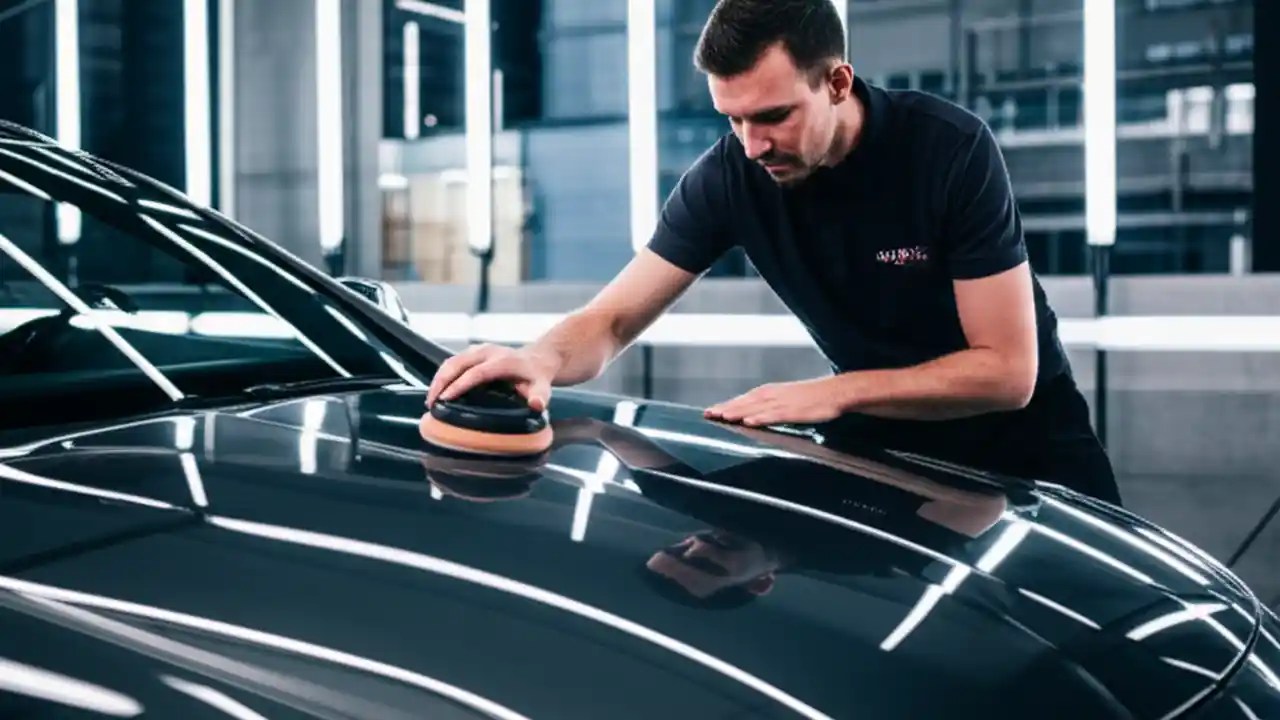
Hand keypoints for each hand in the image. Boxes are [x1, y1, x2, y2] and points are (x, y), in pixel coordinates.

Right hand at [426, 343, 555, 411]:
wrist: (538, 358)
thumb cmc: (537, 376)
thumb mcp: (543, 387)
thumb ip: (540, 396)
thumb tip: (536, 405)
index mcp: (502, 361)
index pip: (476, 373)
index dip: (459, 385)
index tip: (445, 399)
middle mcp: (488, 352)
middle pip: (457, 363)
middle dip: (441, 382)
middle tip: (431, 402)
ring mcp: (479, 350)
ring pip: (452, 361)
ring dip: (439, 378)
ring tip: (431, 399)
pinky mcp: (473, 352)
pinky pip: (453, 362)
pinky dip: (443, 375)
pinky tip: (438, 390)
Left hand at [704, 378, 845, 426]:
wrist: (837, 392)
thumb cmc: (815, 398)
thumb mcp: (790, 399)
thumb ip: (773, 406)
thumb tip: (756, 415)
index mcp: (773, 392)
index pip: (745, 398)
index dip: (728, 404)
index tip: (712, 410)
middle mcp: (775, 394)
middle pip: (746, 401)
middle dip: (726, 407)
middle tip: (708, 413)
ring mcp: (784, 402)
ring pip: (757, 406)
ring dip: (739, 410)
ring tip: (722, 416)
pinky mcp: (795, 410)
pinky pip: (775, 414)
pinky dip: (761, 417)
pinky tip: (749, 421)